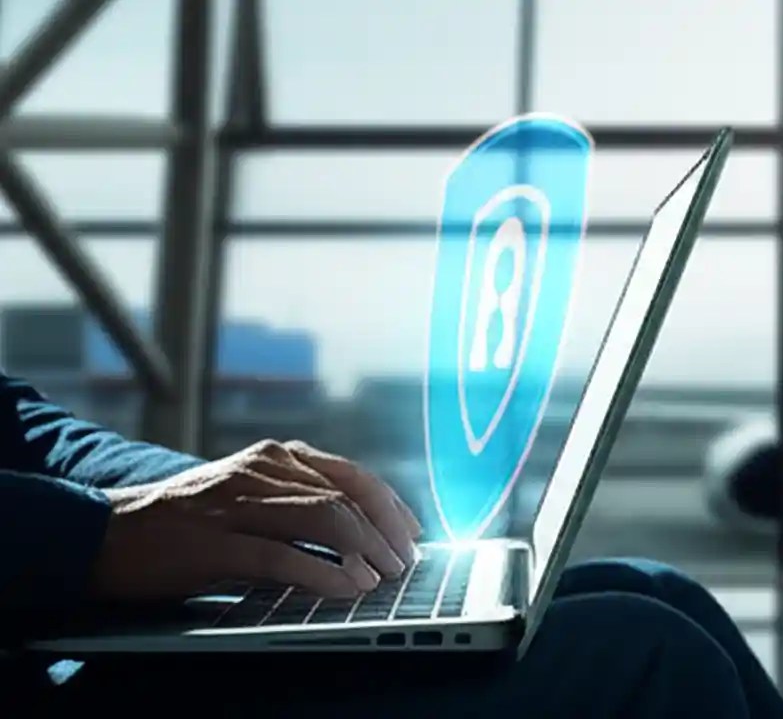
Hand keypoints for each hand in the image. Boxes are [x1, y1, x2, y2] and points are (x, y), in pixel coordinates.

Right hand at [89, 439, 423, 600]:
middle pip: (346, 494)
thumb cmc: (187, 522)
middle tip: (403, 563)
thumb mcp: (249, 497)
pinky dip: (322, 574)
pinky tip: (346, 588)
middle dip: (384, 531)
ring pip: (322, 518)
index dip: (390, 504)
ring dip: (363, 550)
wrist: (106, 534)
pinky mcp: (214, 542)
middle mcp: (261, 470)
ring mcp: (237, 503)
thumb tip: (363, 532)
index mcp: (275, 457)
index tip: (412, 532)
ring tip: (382, 577)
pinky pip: (281, 556)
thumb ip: (298, 503)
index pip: (351, 473)